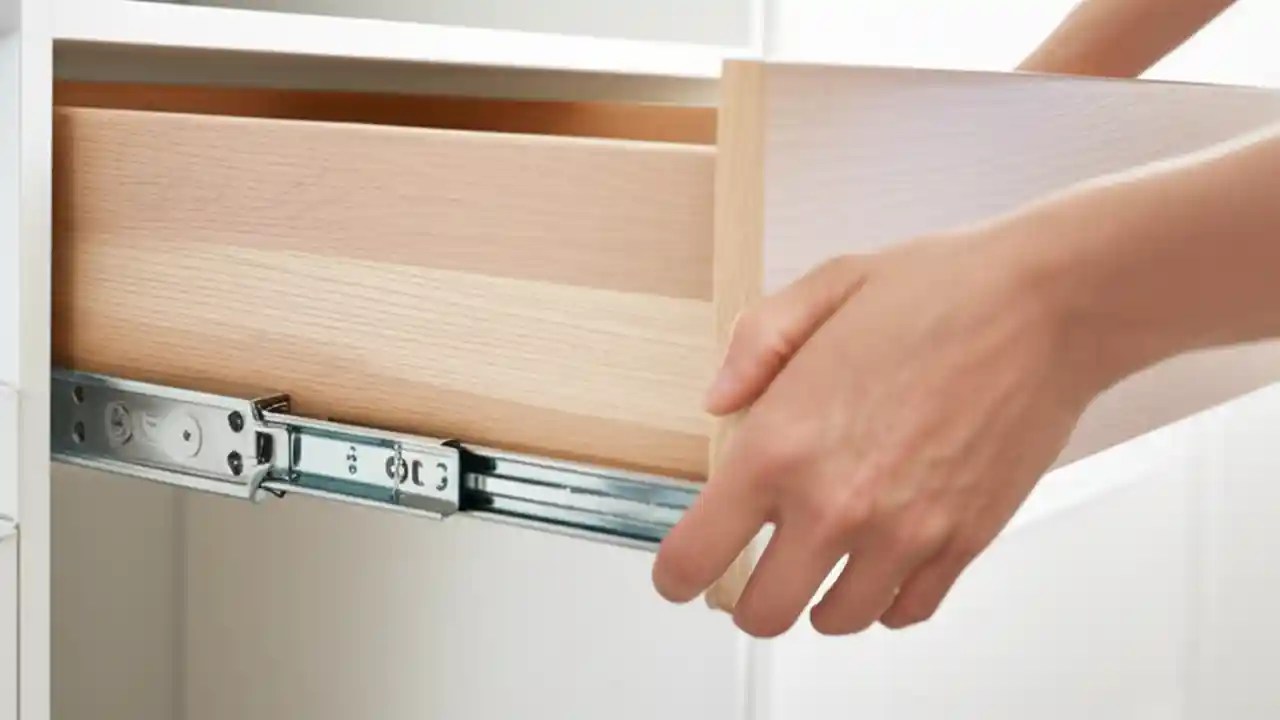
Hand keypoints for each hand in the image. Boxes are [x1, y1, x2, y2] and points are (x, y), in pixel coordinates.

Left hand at [653, 227, 1109, 636]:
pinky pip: (907, 611)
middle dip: (749, 596)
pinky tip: (882, 557)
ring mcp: (903, 532)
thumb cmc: (940, 290)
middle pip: (762, 614)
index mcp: (780, 444)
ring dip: (820, 597)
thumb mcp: (820, 289)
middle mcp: (835, 502)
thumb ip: (752, 348)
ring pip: (835, 621)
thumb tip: (719, 402)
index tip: (681, 568)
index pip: (695, 554)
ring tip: (827, 557)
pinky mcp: (962, 542)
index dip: (677, 570)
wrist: (1045, 304)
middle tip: (758, 564)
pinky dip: (886, 598)